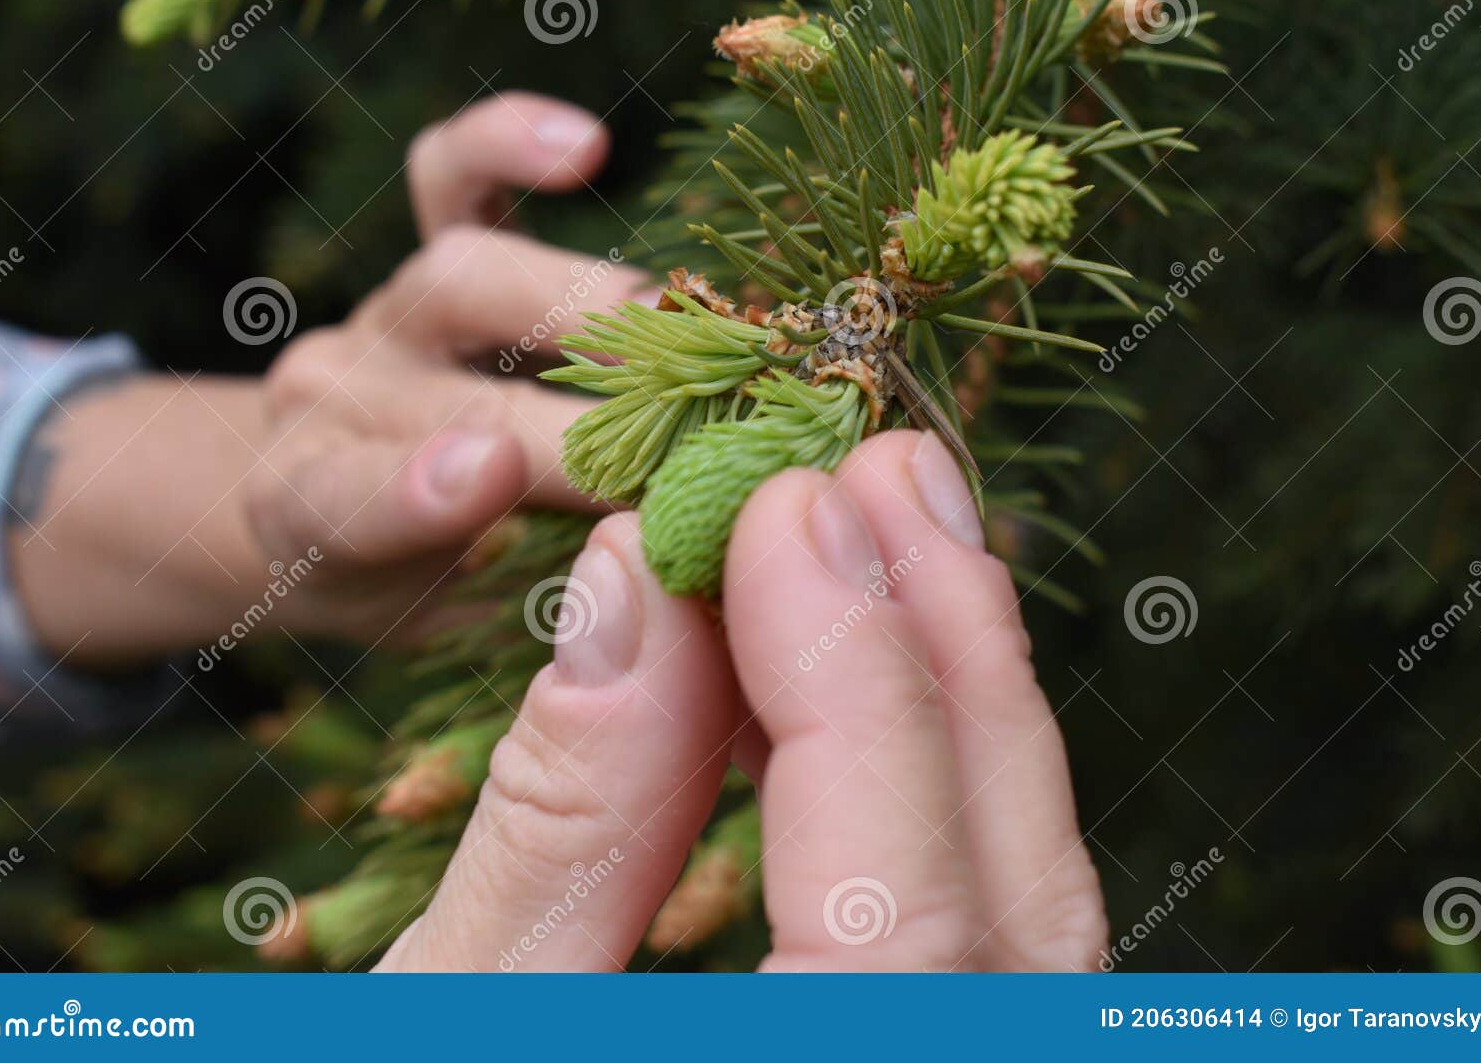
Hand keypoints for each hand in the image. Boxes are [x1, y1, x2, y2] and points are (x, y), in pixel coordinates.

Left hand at [12, 93, 645, 660]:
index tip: (491, 472)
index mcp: (307, 509)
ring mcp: (382, 315)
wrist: (326, 512)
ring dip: (588, 312)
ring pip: (462, 278)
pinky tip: (585, 150)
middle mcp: (330, 395)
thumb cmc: (409, 586)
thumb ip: (532, 596)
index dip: (415, 488)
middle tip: (692, 460)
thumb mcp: (450, 631)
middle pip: (451, 395)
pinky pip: (450, 178)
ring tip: (684, 344)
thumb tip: (659, 555)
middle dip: (583, 429)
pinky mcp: (427, 248)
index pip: (345, 500)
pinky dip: (507, 146)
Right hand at [377, 432, 1107, 971]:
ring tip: (887, 526)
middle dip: (947, 661)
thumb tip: (635, 585)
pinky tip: (856, 677)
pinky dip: (928, 788)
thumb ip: (566, 826)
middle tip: (879, 475)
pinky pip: (978, 937)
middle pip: (1013, 916)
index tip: (784, 507)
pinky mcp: (932, 1042)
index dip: (854, 693)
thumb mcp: (456, 1026)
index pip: (898, 938)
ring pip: (1024, 921)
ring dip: (958, 703)